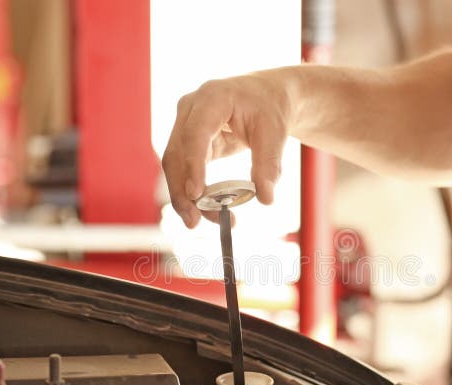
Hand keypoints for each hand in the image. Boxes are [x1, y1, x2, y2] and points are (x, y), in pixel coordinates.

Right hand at [162, 73, 291, 227]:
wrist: (268, 96)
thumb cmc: (270, 107)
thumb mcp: (275, 133)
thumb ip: (269, 164)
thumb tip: (266, 198)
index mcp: (212, 98)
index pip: (195, 134)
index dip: (193, 165)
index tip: (196, 194)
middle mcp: (191, 109)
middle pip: (176, 154)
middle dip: (182, 191)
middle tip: (194, 221)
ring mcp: (185, 124)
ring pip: (175, 166)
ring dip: (183, 196)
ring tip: (198, 222)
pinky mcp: (188, 141)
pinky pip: (184, 169)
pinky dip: (191, 191)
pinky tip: (203, 210)